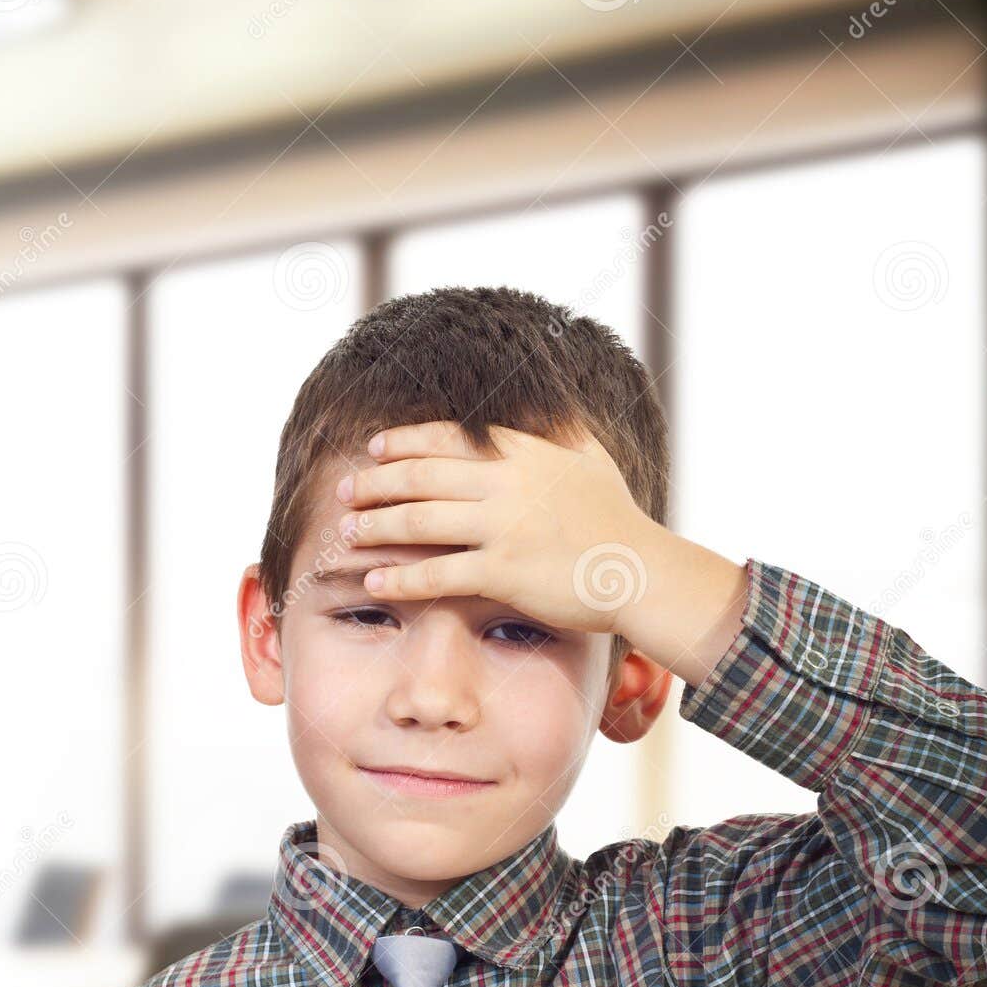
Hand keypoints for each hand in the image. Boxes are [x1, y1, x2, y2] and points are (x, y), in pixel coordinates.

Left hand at [335, 420, 649, 636]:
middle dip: (375, 481)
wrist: (642, 572)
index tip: (375, 448)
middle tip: (344, 491)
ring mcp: (504, 528)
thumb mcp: (592, 459)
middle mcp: (508, 484)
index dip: (404, 441)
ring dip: (377, 524)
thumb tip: (549, 407)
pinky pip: (438, 573)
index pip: (448, 437)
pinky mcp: (504, 572)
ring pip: (421, 520)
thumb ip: (561, 432)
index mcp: (524, 453)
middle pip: (422, 475)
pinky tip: (374, 579)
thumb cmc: (619, 521)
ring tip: (347, 532)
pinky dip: (400, 577)